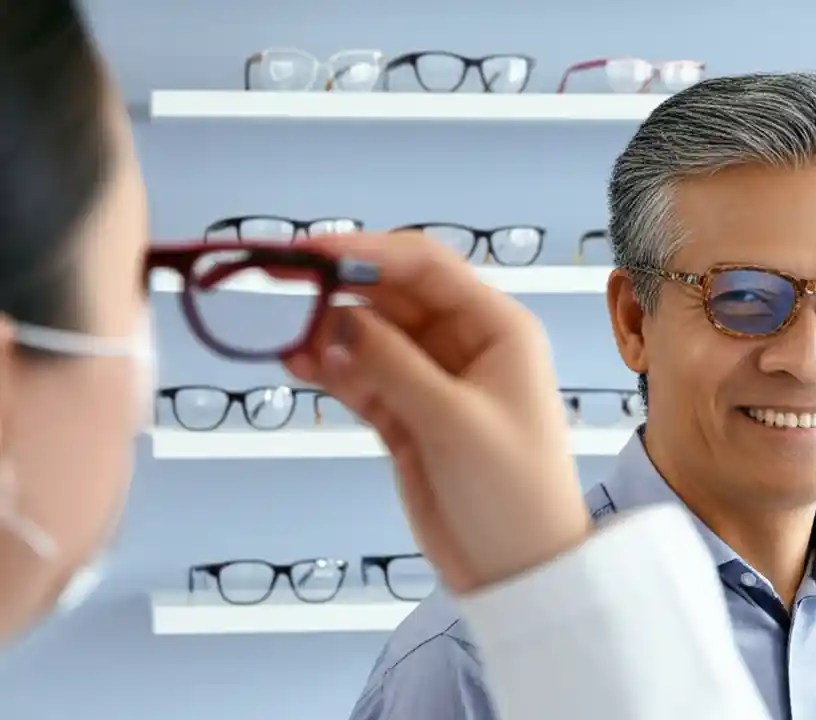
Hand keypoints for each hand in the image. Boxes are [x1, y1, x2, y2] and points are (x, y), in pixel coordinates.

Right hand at [283, 232, 590, 594]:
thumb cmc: (512, 492)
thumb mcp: (453, 421)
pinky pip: (361, 376)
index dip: (366, 251)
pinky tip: (297, 364)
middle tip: (273, 283)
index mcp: (498, 328)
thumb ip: (392, 364)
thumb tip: (335, 314)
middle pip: (391, 294)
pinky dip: (330, 368)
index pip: (426, 266)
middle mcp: (465, 343)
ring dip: (327, 332)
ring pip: (370, 335)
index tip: (307, 252)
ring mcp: (432, 379)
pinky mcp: (406, 415)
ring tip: (285, 343)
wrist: (518, 571)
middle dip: (336, 288)